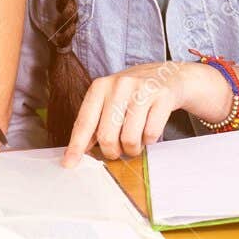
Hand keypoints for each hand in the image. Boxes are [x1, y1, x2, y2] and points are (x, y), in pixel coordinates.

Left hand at [63, 61, 227, 165]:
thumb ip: (95, 122)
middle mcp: (119, 85)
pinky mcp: (163, 97)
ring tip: (135, 141)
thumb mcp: (111, 100)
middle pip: (107, 136)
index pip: (85, 122)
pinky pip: (151, 134)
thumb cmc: (134, 93)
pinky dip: (149, 140)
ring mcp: (142, 90)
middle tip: (118, 150)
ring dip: (132, 148)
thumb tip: (78, 152)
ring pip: (129, 138)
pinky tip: (149, 129)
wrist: (169, 75)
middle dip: (112, 151)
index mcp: (100, 86)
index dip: (76, 146)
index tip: (69, 163)